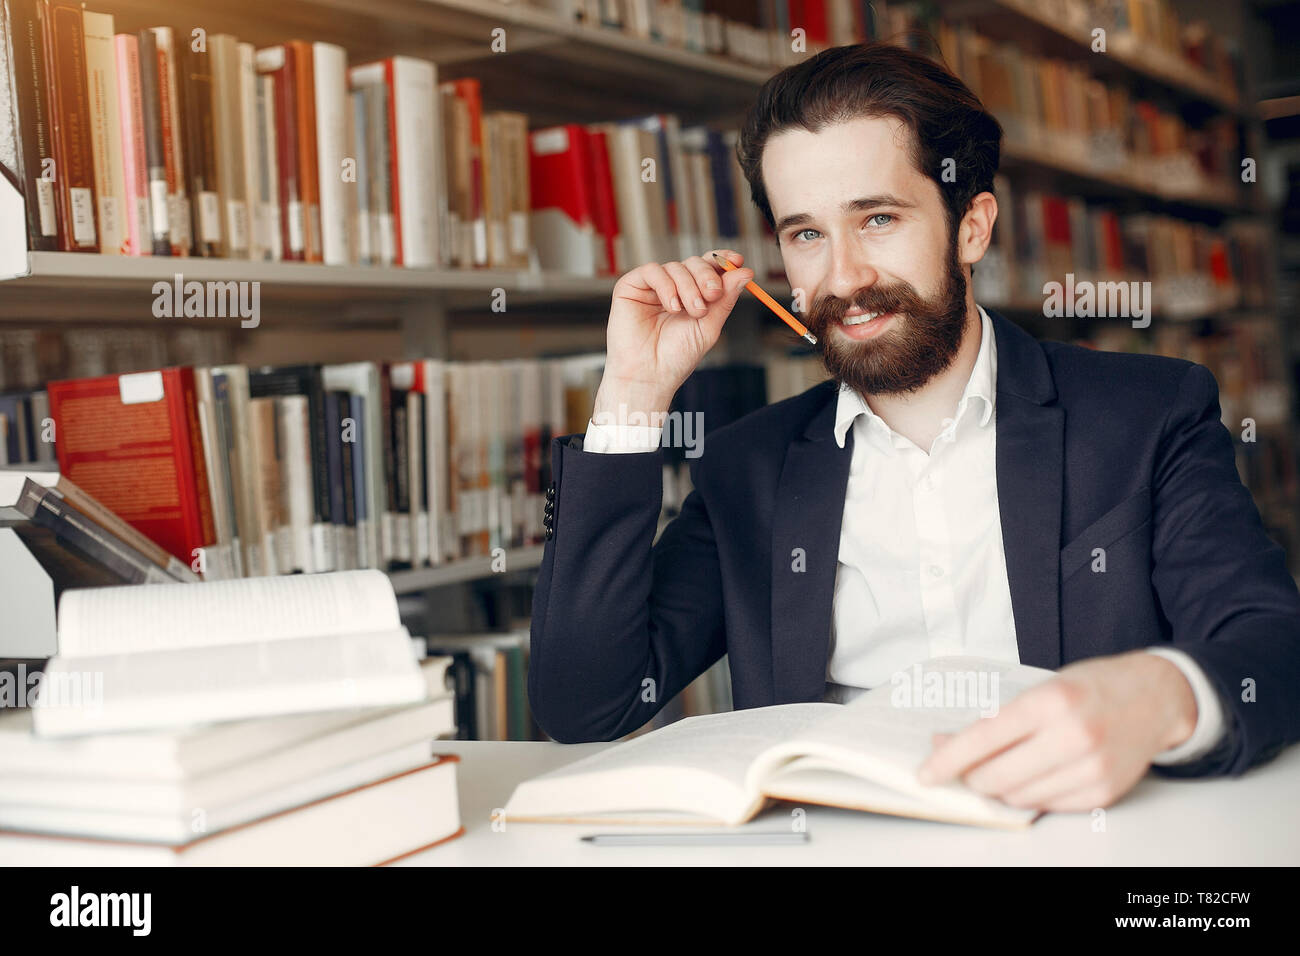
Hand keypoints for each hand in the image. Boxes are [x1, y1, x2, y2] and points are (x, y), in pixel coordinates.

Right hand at [594, 250, 753, 419]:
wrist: (649, 375)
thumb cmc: (677, 356)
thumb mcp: (709, 326)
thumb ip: (725, 298)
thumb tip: (745, 271)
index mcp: (692, 294)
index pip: (709, 267)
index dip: (722, 259)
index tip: (737, 260)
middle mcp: (673, 287)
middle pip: (694, 262)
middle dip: (707, 276)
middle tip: (712, 294)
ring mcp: (652, 286)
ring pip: (676, 266)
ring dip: (689, 287)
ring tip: (693, 312)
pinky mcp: (631, 286)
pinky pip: (653, 271)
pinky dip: (667, 286)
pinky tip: (672, 307)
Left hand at [915, 652, 1198, 811]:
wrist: (1155, 696)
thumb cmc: (1091, 687)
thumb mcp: (1041, 688)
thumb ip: (999, 719)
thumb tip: (949, 745)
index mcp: (1050, 702)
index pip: (983, 738)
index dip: (948, 759)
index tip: (925, 773)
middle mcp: (1072, 736)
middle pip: (997, 776)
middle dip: (971, 777)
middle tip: (964, 768)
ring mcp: (1092, 768)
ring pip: (1019, 796)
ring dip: (999, 788)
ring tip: (1002, 767)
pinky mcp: (1104, 792)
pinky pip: (1048, 805)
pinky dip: (1030, 795)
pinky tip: (1031, 776)